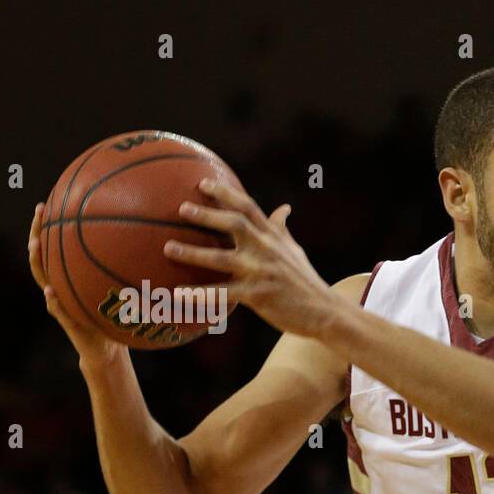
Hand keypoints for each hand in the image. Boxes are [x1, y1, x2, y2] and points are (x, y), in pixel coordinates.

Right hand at [28, 203, 127, 370]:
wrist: (108, 350)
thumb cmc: (118, 318)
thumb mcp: (125, 293)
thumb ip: (132, 273)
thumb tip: (157, 246)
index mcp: (72, 276)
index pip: (59, 244)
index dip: (54, 223)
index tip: (54, 199)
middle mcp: (61, 285)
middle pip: (43, 254)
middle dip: (39, 231)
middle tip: (40, 210)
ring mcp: (60, 302)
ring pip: (43, 278)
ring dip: (38, 261)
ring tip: (36, 245)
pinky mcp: (68, 322)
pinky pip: (57, 310)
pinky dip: (53, 301)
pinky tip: (50, 292)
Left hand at [163, 179, 334, 337]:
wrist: (325, 311)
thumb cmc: (306, 280)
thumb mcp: (295, 250)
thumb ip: (281, 229)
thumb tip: (284, 208)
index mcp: (273, 237)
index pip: (248, 207)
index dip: (225, 193)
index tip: (203, 183)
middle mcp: (266, 250)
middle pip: (234, 224)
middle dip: (208, 215)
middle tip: (182, 208)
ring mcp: (261, 272)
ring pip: (221, 258)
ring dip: (193, 252)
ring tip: (168, 248)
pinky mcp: (257, 296)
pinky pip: (222, 294)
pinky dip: (199, 294)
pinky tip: (178, 294)